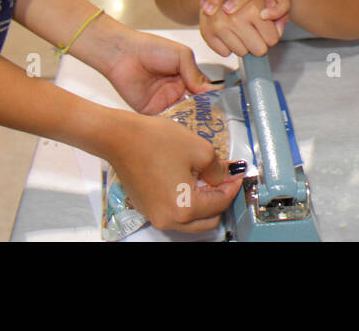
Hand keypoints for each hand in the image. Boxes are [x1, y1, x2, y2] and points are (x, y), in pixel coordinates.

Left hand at [102, 26, 216, 114]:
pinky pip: (165, 121)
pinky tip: (181, 127)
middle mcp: (177, 91)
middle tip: (211, 120)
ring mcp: (165, 102)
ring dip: (189, 120)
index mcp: (186, 77)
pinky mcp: (152, 111)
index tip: (219, 106)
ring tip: (199, 125)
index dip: (211, 99)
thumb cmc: (150, 48)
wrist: (123, 55)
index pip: (204, 92)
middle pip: (195, 106)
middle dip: (202, 113)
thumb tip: (210, 91)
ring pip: (182, 116)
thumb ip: (196, 74)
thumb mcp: (181, 55)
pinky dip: (173, 125)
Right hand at [106, 111, 241, 232]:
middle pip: (207, 220)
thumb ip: (219, 168)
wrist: (121, 137)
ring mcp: (155, 215)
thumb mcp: (200, 149)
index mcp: (184, 208)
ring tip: (207, 178)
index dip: (233, 187)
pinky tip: (188, 180)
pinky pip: (173, 212)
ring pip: (190, 220)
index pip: (220, 204)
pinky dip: (185, 202)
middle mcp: (168, 219)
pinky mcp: (146, 207)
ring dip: (203, 203)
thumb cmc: (155, 141)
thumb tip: (226, 176)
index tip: (237, 175)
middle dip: (219, 200)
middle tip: (224, 178)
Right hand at [200, 0, 289, 57]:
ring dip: (243, 44)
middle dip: (259, 43)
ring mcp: (219, 27)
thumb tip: (278, 33)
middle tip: (254, 31)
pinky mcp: (206, 32)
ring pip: (242, 53)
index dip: (271, 36)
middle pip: (258, 50)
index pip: (272, 40)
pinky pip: (224, 52)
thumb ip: (280, 15)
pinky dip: (227, 45)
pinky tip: (228, 31)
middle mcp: (235, 19)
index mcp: (253, 10)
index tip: (266, 29)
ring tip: (240, 28)